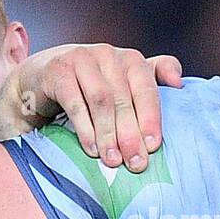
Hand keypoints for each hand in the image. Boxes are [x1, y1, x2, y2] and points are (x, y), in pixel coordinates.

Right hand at [8, 44, 182, 171]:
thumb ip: (153, 78)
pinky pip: (74, 102)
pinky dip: (84, 128)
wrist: (40, 80)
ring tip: (112, 161)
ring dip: (109, 134)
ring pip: (101, 100)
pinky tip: (91, 149)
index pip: (146, 87)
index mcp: (129, 59)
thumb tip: (180, 84)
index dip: (151, 116)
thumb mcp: (122, 82)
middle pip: (124, 98)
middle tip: (135, 164)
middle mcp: (107, 54)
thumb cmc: (90, 87)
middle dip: (131, 134)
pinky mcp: (57, 71)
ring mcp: (80, 59)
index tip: (154, 146)